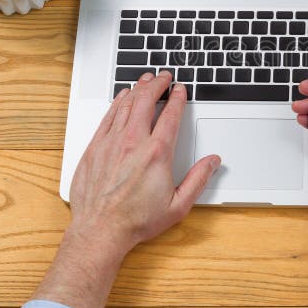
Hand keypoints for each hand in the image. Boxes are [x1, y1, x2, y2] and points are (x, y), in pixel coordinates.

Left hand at [69, 70, 220, 254]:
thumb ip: (199, 180)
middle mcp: (133, 142)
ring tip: (145, 80)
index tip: (180, 90)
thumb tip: (213, 162)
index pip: (170, 115)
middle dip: (157, 84)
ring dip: (138, 89)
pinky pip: (107, 117)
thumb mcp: (178, 205)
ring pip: (126, 105)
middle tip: (163, 77)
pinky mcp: (95, 148)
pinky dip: (117, 103)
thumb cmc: (136, 221)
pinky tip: (122, 97)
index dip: (178, 98)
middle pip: (146, 101)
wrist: (100, 230)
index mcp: (157, 153)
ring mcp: (111, 143)